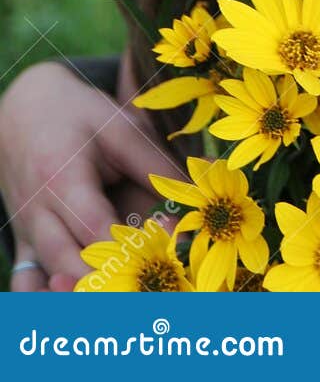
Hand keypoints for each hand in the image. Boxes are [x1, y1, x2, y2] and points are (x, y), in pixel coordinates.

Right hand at [0, 60, 184, 291]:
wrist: (23, 110)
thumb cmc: (79, 115)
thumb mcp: (119, 127)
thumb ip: (154, 164)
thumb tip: (195, 194)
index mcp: (63, 178)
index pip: (94, 225)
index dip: (131, 242)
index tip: (167, 249)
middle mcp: (38, 212)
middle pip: (66, 262)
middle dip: (105, 282)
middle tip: (146, 294)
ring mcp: (26, 232)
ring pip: (41, 281)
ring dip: (74, 298)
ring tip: (112, 310)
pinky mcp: (23, 243)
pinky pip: (23, 283)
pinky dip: (41, 301)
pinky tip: (71, 311)